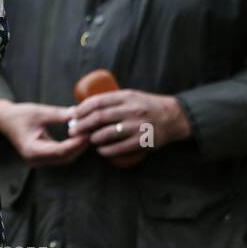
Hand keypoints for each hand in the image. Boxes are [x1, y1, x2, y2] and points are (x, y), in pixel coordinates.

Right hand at [0, 100, 87, 166]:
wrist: (4, 120)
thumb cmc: (18, 115)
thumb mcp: (39, 112)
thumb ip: (59, 114)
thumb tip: (79, 114)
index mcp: (32, 150)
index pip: (60, 151)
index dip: (76, 143)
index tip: (88, 132)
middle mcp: (35, 159)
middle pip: (65, 157)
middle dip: (80, 145)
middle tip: (93, 131)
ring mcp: (39, 160)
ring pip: (65, 158)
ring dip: (78, 147)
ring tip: (88, 133)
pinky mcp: (43, 157)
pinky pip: (61, 155)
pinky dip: (72, 146)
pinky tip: (80, 136)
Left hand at [68, 89, 190, 157]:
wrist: (174, 117)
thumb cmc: (146, 106)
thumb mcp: (130, 96)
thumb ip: (111, 101)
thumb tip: (83, 109)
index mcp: (126, 97)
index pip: (97, 102)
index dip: (81, 110)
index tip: (73, 116)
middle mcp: (132, 110)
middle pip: (99, 117)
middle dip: (82, 125)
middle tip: (73, 131)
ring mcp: (137, 126)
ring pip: (107, 133)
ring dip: (93, 138)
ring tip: (88, 140)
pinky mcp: (143, 141)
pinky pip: (119, 148)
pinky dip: (106, 150)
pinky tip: (101, 150)